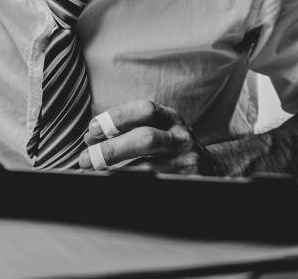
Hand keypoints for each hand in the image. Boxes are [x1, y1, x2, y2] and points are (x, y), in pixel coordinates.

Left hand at [78, 99, 217, 174]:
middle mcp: (182, 139)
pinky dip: (131, 187)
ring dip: (116, 173)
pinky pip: (155, 187)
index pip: (145, 110)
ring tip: (93, 175)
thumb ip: (125, 130)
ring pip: (149, 170)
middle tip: (86, 159)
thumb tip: (90, 138)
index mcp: (171, 119)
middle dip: (112, 149)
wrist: (211, 171)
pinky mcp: (189, 185)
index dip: (117, 117)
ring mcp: (188, 164)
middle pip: (146, 139)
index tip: (92, 129)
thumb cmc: (171, 147)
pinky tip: (113, 187)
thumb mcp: (156, 129)